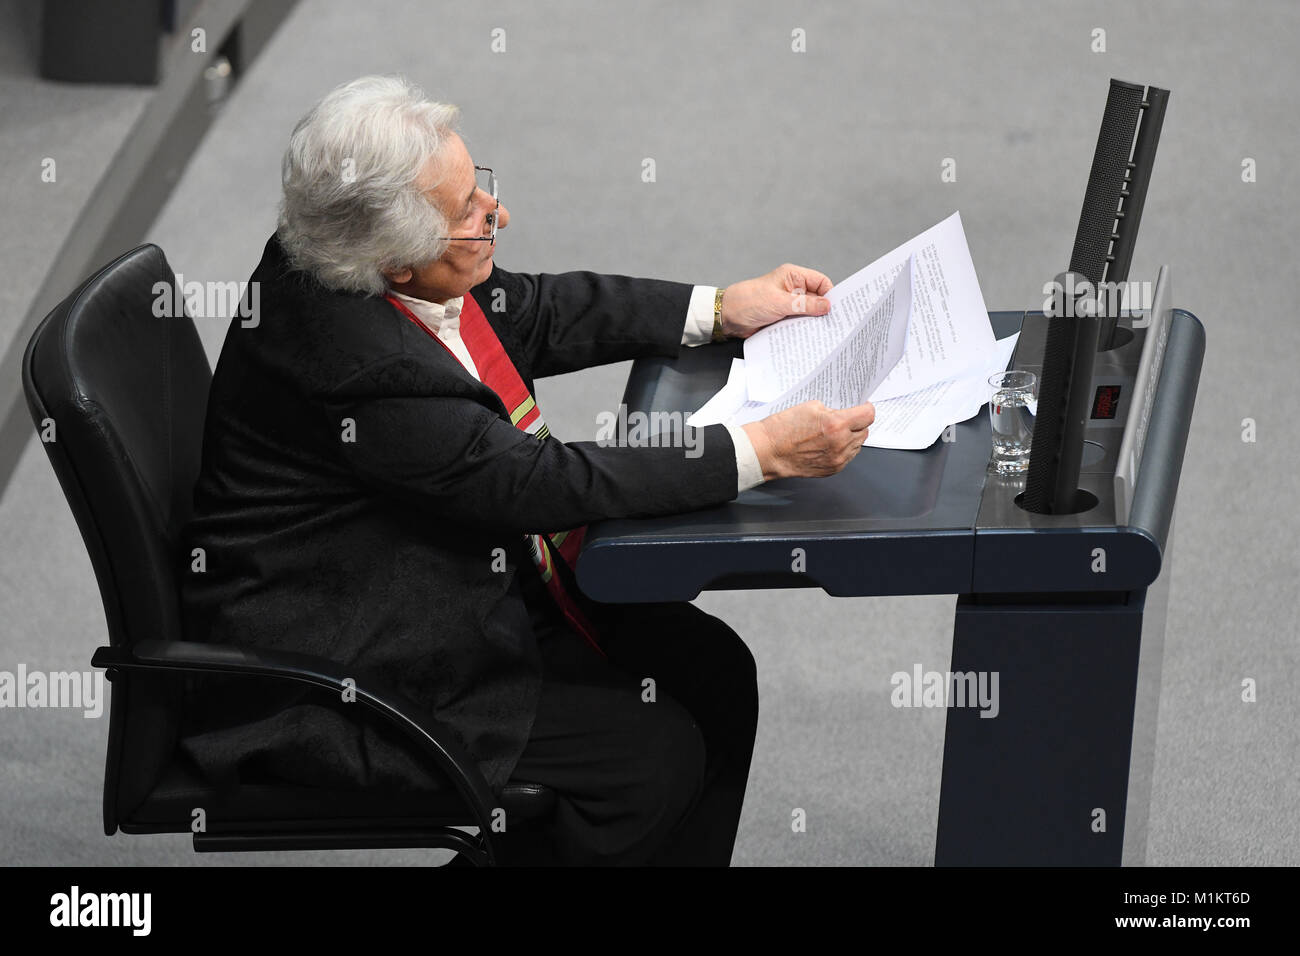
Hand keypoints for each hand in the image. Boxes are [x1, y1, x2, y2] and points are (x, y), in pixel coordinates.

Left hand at [720, 263, 832, 338]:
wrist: (727, 317)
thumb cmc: (749, 302)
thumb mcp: (780, 303)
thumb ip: (805, 305)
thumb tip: (827, 306)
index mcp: (793, 276)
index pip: (821, 282)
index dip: (830, 294)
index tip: (837, 309)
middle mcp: (793, 288)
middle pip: (817, 298)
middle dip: (823, 310)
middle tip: (834, 324)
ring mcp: (788, 304)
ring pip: (809, 312)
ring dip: (813, 322)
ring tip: (823, 333)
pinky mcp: (783, 317)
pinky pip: (799, 322)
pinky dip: (803, 329)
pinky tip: (809, 337)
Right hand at [741, 400, 874, 479]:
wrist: (768, 451)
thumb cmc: (783, 429)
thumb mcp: (811, 407)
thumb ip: (832, 410)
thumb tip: (844, 413)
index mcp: (836, 425)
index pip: (867, 416)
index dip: (866, 408)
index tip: (863, 407)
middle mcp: (840, 444)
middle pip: (864, 431)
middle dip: (858, 423)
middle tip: (846, 418)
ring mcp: (838, 460)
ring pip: (857, 445)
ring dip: (851, 437)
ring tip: (835, 432)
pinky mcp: (832, 469)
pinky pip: (848, 457)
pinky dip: (843, 449)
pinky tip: (830, 443)